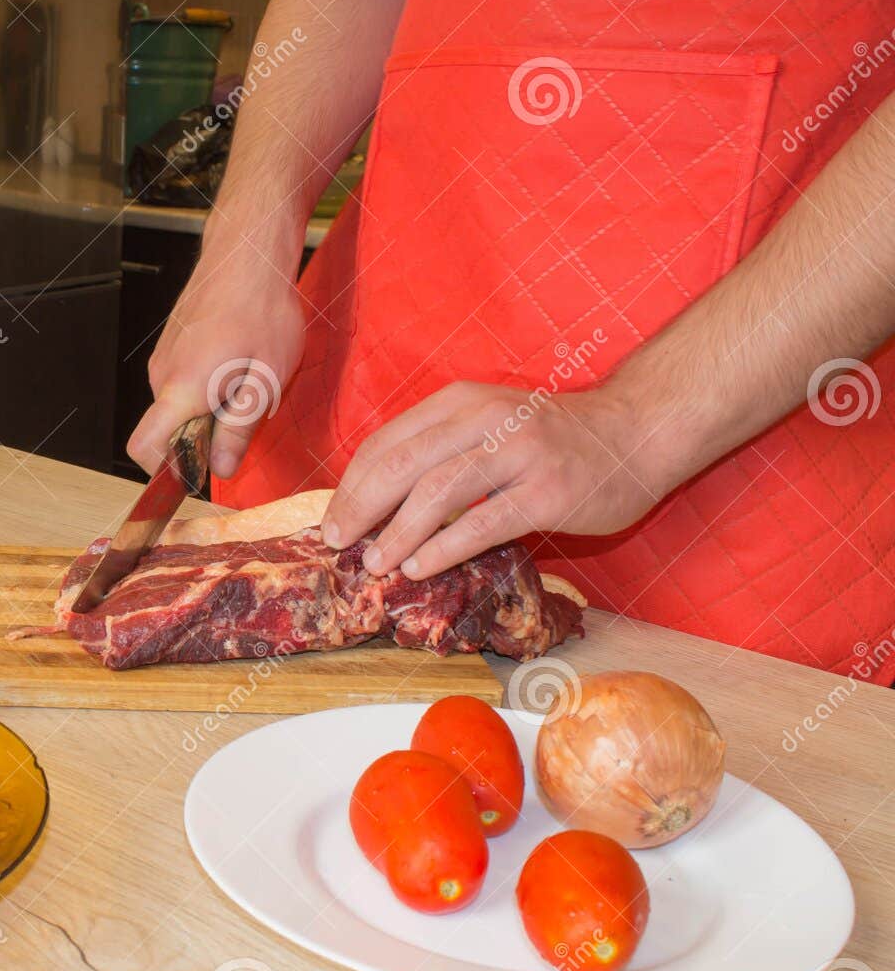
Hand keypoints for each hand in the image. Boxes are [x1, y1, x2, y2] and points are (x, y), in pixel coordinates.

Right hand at [126, 239, 306, 477]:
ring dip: (207, 408)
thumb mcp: (267, 379)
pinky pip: (181, 382)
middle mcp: (162, 374)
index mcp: (182, 389)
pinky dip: (206, 386)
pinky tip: (238, 362)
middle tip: (246, 413)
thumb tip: (221, 469)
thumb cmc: (263, 307)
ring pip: (177, 405)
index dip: (164, 471)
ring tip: (247, 379)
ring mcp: (163, 357)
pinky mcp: (171, 345)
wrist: (248, 249)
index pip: (143, 447)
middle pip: (166, 430)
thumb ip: (240, 429)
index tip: (196, 472)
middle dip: (201, 436)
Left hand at [320, 381, 667, 577]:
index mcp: (461, 402)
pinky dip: (443, 547)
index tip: (333, 517)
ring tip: (374, 563)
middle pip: (401, 464)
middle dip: (360, 508)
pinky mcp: (548, 493)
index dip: (352, 483)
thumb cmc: (555, 437)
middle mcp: (486, 421)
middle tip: (336, 542)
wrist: (638, 431)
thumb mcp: (490, 423)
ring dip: (396, 532)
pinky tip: (420, 567)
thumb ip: (441, 449)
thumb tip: (377, 500)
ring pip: (436, 492)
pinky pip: (482, 523)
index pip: (386, 442)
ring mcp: (519, 454)